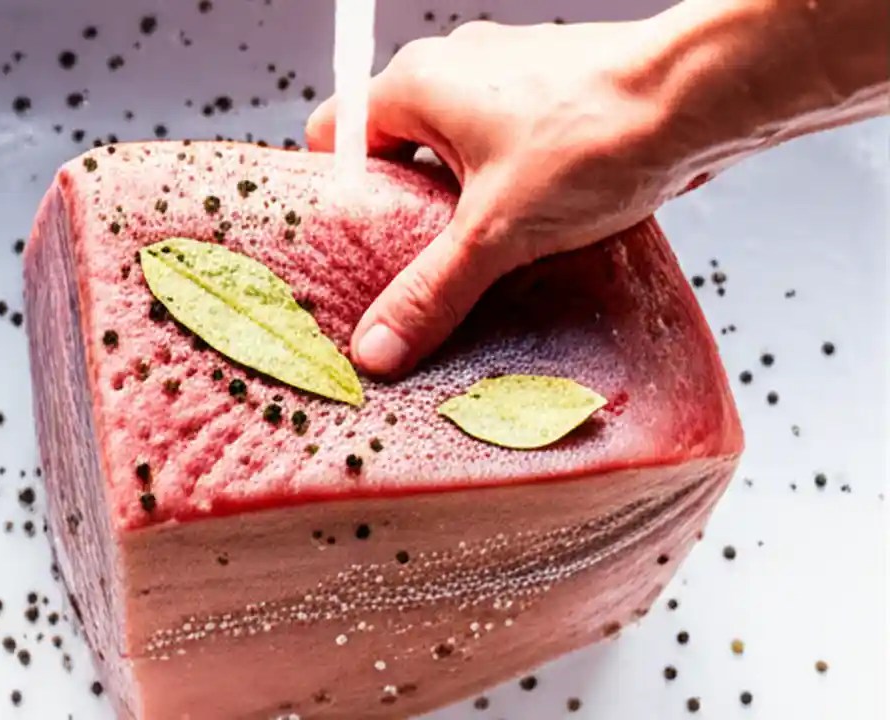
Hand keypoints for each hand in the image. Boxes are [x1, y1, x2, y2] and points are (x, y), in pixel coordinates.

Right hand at [307, 20, 701, 376]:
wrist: (702, 94)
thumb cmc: (597, 136)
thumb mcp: (496, 232)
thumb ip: (430, 292)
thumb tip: (377, 347)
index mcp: (417, 82)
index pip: (338, 137)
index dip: (344, 199)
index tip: (362, 251)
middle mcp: (454, 67)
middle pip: (395, 150)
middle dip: (405, 211)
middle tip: (421, 265)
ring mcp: (506, 75)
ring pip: (453, 150)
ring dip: (461, 202)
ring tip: (484, 252)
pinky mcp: (551, 94)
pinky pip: (502, 146)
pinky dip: (506, 186)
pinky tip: (532, 225)